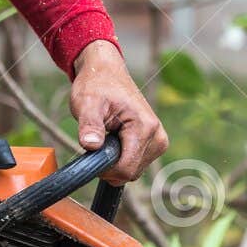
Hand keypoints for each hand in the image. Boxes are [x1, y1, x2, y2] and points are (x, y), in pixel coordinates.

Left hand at [69, 40, 168, 184]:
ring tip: (106, 136)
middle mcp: (158, 137)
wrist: (107, 74)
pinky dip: (121, 158)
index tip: (91, 155)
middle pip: (130, 173)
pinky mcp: (155, 144)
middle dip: (110, 165)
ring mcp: (159, 141)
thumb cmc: (97, 86)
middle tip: (97, 142)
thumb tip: (91, 146)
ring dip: (115, 161)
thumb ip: (89, 125)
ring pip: (133, 171)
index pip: (126, 169)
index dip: (105, 170)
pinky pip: (135, 164)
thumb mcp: (87, 103)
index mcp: (145, 127)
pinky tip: (114, 140)